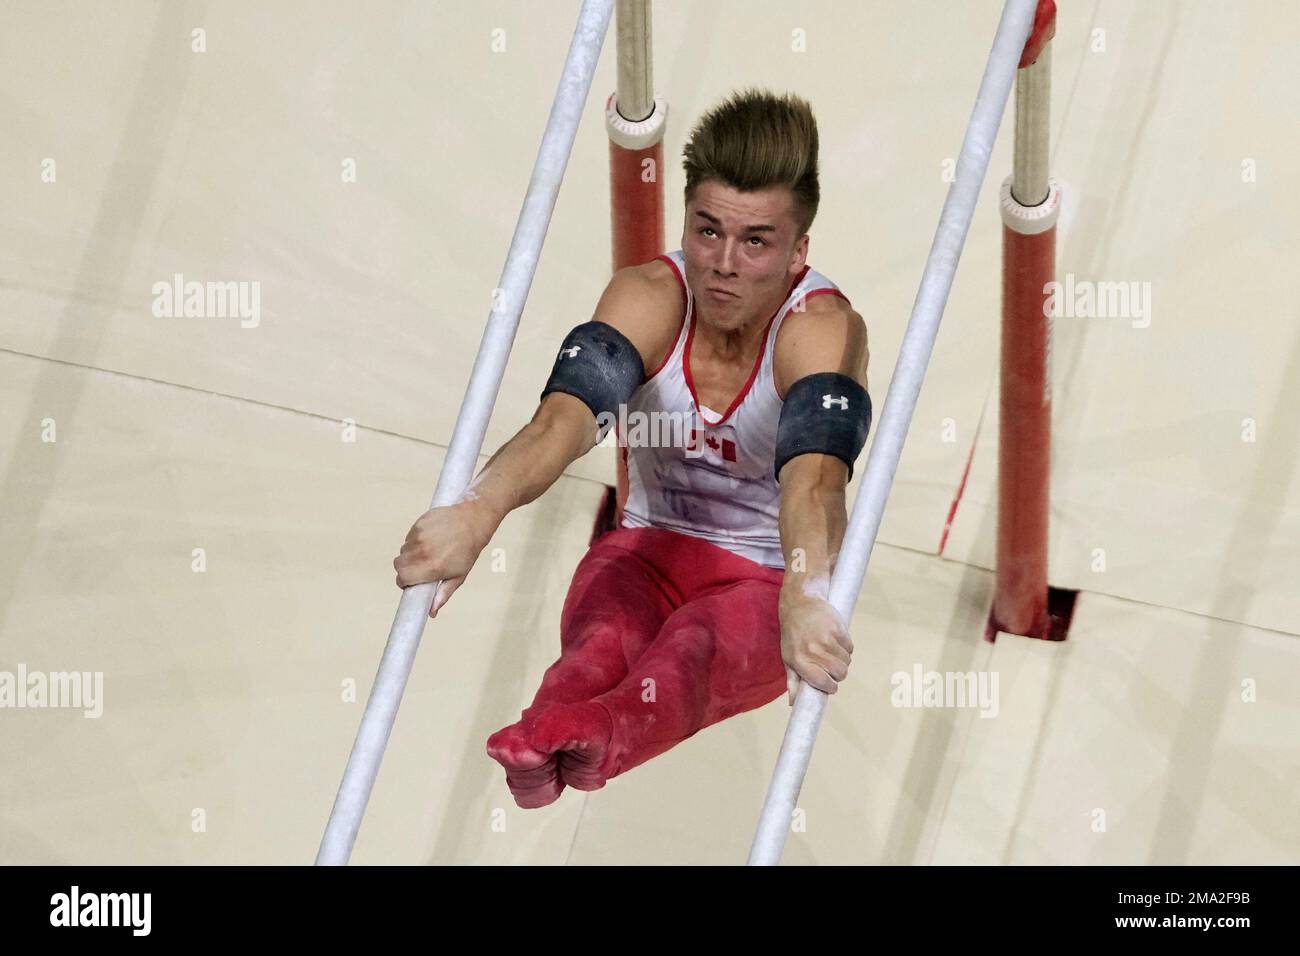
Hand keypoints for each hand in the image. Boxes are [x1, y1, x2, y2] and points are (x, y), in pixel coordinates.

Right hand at [393, 501, 491, 617]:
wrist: (474, 521)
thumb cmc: (469, 550)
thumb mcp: (459, 575)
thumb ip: (443, 594)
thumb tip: (431, 612)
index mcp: (432, 567)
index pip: (402, 578)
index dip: (404, 582)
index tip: (411, 581)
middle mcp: (423, 551)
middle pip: (398, 565)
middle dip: (405, 569)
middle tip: (420, 568)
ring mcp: (420, 536)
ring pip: (403, 550)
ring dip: (411, 554)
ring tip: (429, 551)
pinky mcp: (419, 523)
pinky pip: (409, 537)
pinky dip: (415, 541)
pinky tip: (431, 539)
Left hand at [778, 589, 852, 703]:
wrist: (800, 604)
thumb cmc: (793, 635)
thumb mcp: (788, 657)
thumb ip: (793, 681)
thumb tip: (793, 703)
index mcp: (798, 660)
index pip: (822, 682)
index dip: (830, 687)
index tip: (831, 685)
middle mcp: (812, 650)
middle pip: (840, 673)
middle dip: (839, 674)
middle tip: (831, 666)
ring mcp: (826, 638)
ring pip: (846, 661)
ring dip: (843, 659)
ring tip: (831, 650)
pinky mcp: (837, 628)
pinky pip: (850, 647)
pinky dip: (846, 647)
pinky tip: (835, 640)